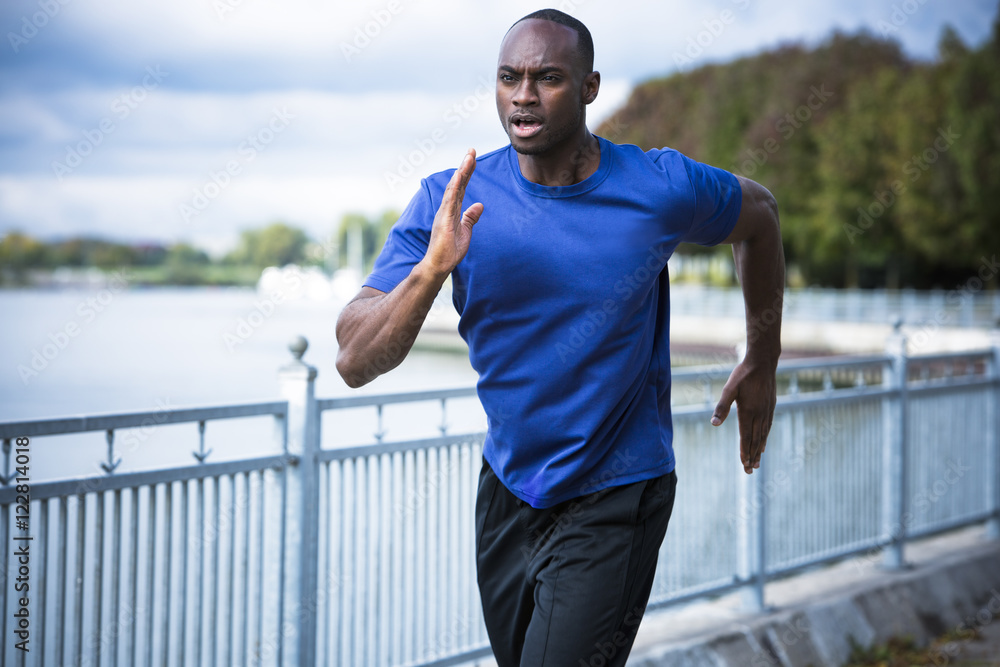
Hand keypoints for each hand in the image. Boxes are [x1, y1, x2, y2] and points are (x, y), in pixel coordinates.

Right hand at [421, 149, 484, 277]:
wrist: (439, 265)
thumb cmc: (450, 251)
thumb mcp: (466, 231)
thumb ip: (471, 217)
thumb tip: (479, 205)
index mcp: (452, 210)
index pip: (461, 187)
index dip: (467, 173)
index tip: (473, 158)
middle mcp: (447, 208)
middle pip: (458, 183)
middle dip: (465, 166)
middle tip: (472, 150)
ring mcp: (444, 212)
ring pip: (454, 188)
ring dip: (461, 172)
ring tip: (468, 157)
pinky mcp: (443, 219)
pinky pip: (450, 200)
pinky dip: (454, 187)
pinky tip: (459, 176)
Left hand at [711, 359, 776, 473]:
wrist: (763, 363)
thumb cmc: (743, 375)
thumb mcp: (729, 389)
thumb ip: (722, 407)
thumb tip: (714, 424)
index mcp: (748, 412)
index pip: (745, 437)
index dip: (744, 451)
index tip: (744, 464)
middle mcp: (759, 415)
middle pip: (755, 440)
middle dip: (752, 456)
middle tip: (749, 471)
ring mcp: (766, 411)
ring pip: (763, 435)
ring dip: (759, 450)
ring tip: (757, 463)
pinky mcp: (770, 407)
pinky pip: (768, 427)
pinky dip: (765, 438)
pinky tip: (764, 444)